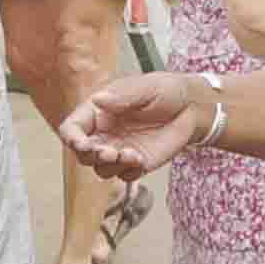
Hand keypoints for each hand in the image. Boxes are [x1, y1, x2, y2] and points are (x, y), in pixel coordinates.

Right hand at [65, 69, 214, 178]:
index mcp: (98, 112)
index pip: (72, 128)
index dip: (72, 138)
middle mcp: (105, 133)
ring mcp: (119, 150)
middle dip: (92, 156)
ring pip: (101, 169)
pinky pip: (124, 176)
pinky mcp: (136, 163)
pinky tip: (141, 159)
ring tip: (132, 155)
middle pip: (83, 154)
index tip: (82, 144)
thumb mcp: (146, 87)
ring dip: (112, 166)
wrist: (192, 108)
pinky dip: (129, 171)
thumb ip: (122, 96)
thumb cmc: (167, 91)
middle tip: (110, 153)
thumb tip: (98, 100)